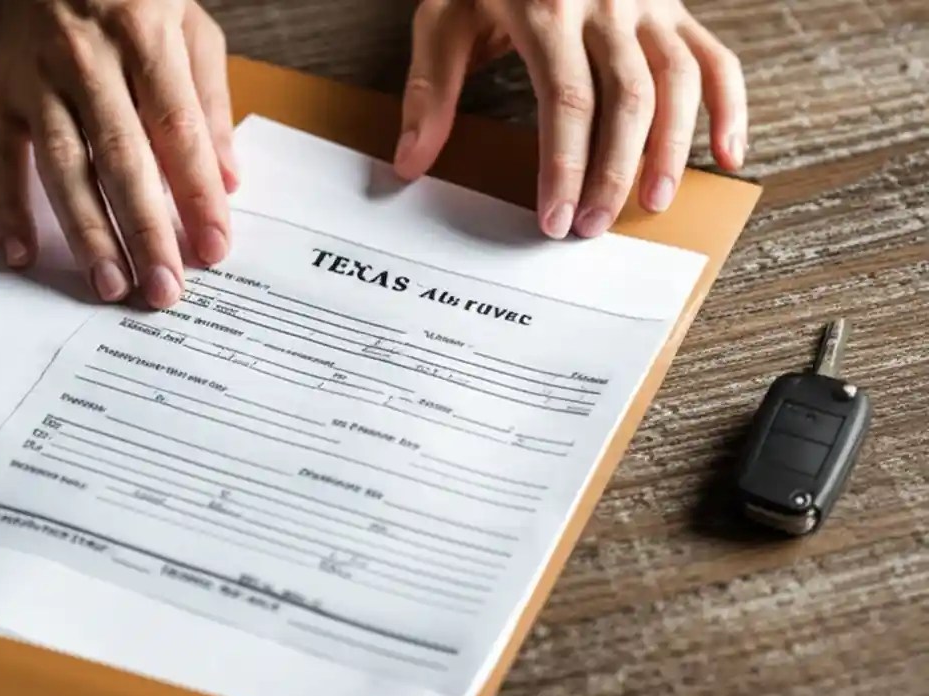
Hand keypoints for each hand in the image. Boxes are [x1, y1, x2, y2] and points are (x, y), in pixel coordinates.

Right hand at [0, 0, 237, 307]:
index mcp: (143, 33)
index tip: (214, 247)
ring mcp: (34, 77)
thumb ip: (209, 98)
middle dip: (145, 230)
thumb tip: (226, 179)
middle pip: (120, 157)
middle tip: (164, 288)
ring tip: (109, 285)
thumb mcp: (185, 21)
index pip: (177, 128)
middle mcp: (85, 57)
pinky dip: (5, 208)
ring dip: (87, 232)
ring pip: (63, 165)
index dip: (196, 193)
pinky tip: (21, 254)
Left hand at [394, 0, 746, 237]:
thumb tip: (411, 162)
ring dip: (670, 149)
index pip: (567, 101)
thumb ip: (430, 88)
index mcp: (548, 8)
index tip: (554, 219)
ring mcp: (649, 5)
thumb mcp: (444, 14)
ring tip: (654, 202)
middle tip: (593, 227)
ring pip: (677, 82)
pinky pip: (714, 58)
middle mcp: (609, 3)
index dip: (564, 167)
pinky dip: (731, 106)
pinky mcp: (674, 9)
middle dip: (612, 173)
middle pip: (627, 100)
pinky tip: (727, 155)